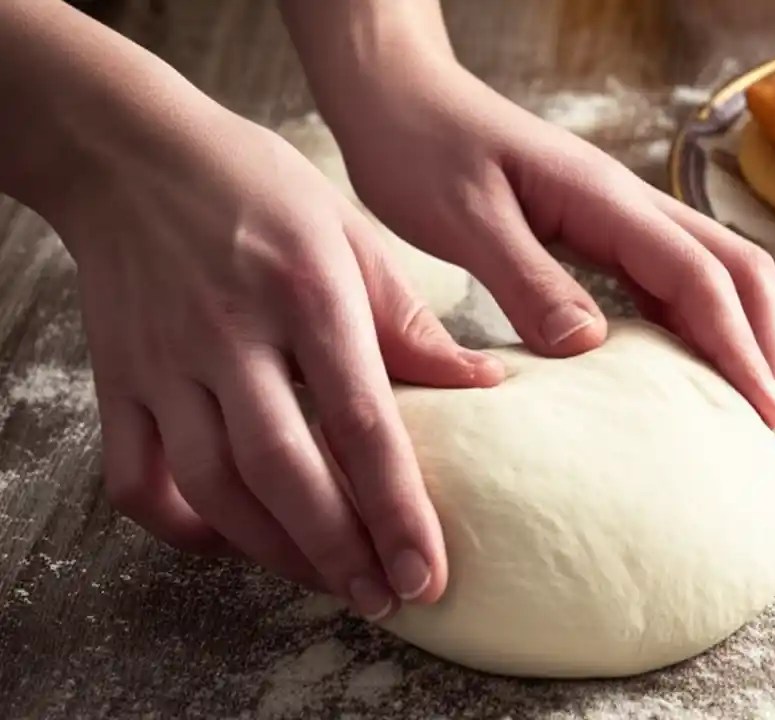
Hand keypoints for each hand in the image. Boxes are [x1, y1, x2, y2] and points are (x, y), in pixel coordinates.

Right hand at [51, 102, 501, 618]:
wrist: (134, 154)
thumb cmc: (261, 189)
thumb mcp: (354, 235)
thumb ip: (413, 323)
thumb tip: (484, 387)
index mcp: (305, 293)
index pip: (361, 421)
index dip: (397, 507)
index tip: (428, 570)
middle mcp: (230, 334)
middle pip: (283, 471)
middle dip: (340, 551)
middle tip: (385, 600)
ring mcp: (163, 363)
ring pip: (212, 488)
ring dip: (275, 551)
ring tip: (332, 582)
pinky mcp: (118, 380)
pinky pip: (136, 479)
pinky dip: (181, 526)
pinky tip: (232, 540)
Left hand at [317, 61, 774, 442]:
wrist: (399, 97)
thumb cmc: (420, 149)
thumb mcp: (465, 220)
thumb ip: (528, 281)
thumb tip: (591, 348)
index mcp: (605, 198)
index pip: (700, 276)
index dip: (739, 347)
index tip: (765, 412)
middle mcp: (628, 203)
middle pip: (735, 268)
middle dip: (765, 344)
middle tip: (774, 422)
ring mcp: (619, 215)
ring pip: (711, 274)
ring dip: (738, 336)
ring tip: (745, 407)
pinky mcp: (598, 230)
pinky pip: (667, 281)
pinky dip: (693, 328)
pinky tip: (685, 371)